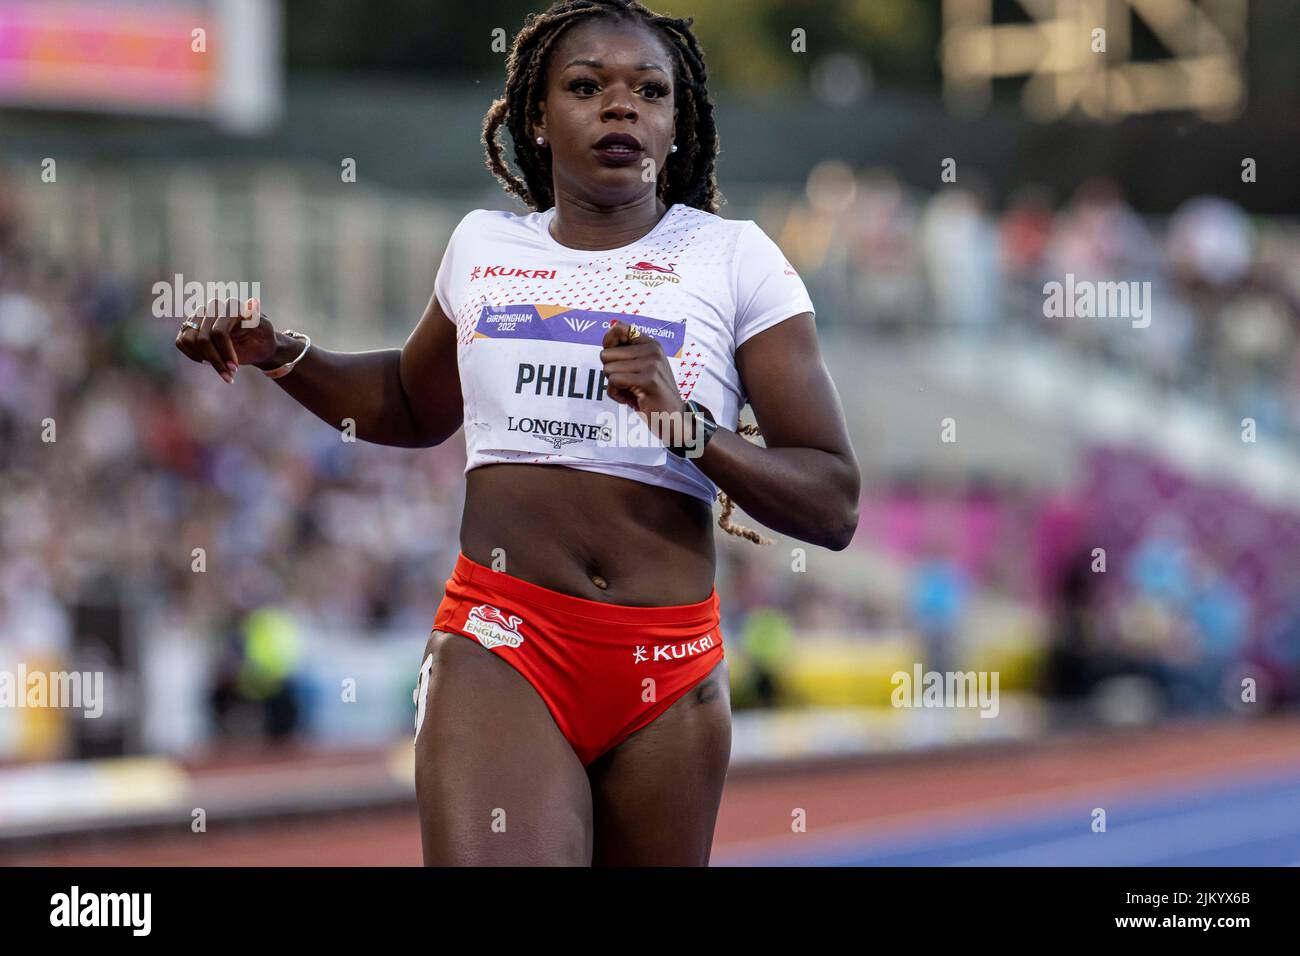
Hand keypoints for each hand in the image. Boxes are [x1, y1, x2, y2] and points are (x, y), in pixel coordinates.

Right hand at [174, 297, 274, 382]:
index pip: (218, 332)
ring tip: (220, 368)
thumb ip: (257, 318)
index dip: (225, 352)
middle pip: (203, 339)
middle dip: (216, 360)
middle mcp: (212, 307)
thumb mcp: (266, 329)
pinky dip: (193, 355)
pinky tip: (208, 361)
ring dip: (204, 359)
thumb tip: (252, 305)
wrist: (256, 344)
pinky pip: (181, 342)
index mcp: (231, 306)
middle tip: (230, 374)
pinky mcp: (190, 326)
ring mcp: (199, 316)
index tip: (235, 368)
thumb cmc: (263, 337)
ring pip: (189, 340)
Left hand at [599, 319, 689, 445]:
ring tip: (633, 392)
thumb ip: (626, 355)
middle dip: (611, 373)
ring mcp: (651, 364)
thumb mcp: (641, 370)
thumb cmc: (652, 396)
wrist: (674, 419)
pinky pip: (614, 382)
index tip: (615, 360)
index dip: (608, 344)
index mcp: (651, 344)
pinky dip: (617, 395)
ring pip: (608, 370)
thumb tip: (607, 340)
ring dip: (614, 386)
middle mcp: (652, 350)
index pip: (619, 328)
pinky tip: (633, 399)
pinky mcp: (648, 380)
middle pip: (606, 354)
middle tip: (629, 384)